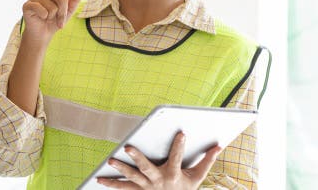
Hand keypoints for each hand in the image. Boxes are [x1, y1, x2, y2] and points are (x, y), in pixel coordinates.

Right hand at [20, 0, 80, 47]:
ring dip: (54, 15)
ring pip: (52, 5)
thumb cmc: (56, 20)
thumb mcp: (69, 12)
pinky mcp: (27, 4)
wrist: (43, 34)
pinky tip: (41, 18)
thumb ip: (74, 0)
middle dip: (63, 10)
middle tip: (59, 18)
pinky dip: (45, 17)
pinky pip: (42, 9)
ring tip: (49, 18)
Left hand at [96, 132, 221, 188]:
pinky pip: (123, 189)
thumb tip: (218, 146)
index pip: (177, 157)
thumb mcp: (197, 178)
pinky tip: (99, 179)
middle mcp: (158, 181)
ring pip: (131, 179)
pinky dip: (111, 184)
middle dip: (137, 158)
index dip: (179, 146)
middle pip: (146, 169)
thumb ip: (207, 161)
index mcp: (173, 175)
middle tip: (127, 147)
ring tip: (108, 161)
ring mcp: (146, 187)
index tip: (181, 133)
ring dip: (119, 171)